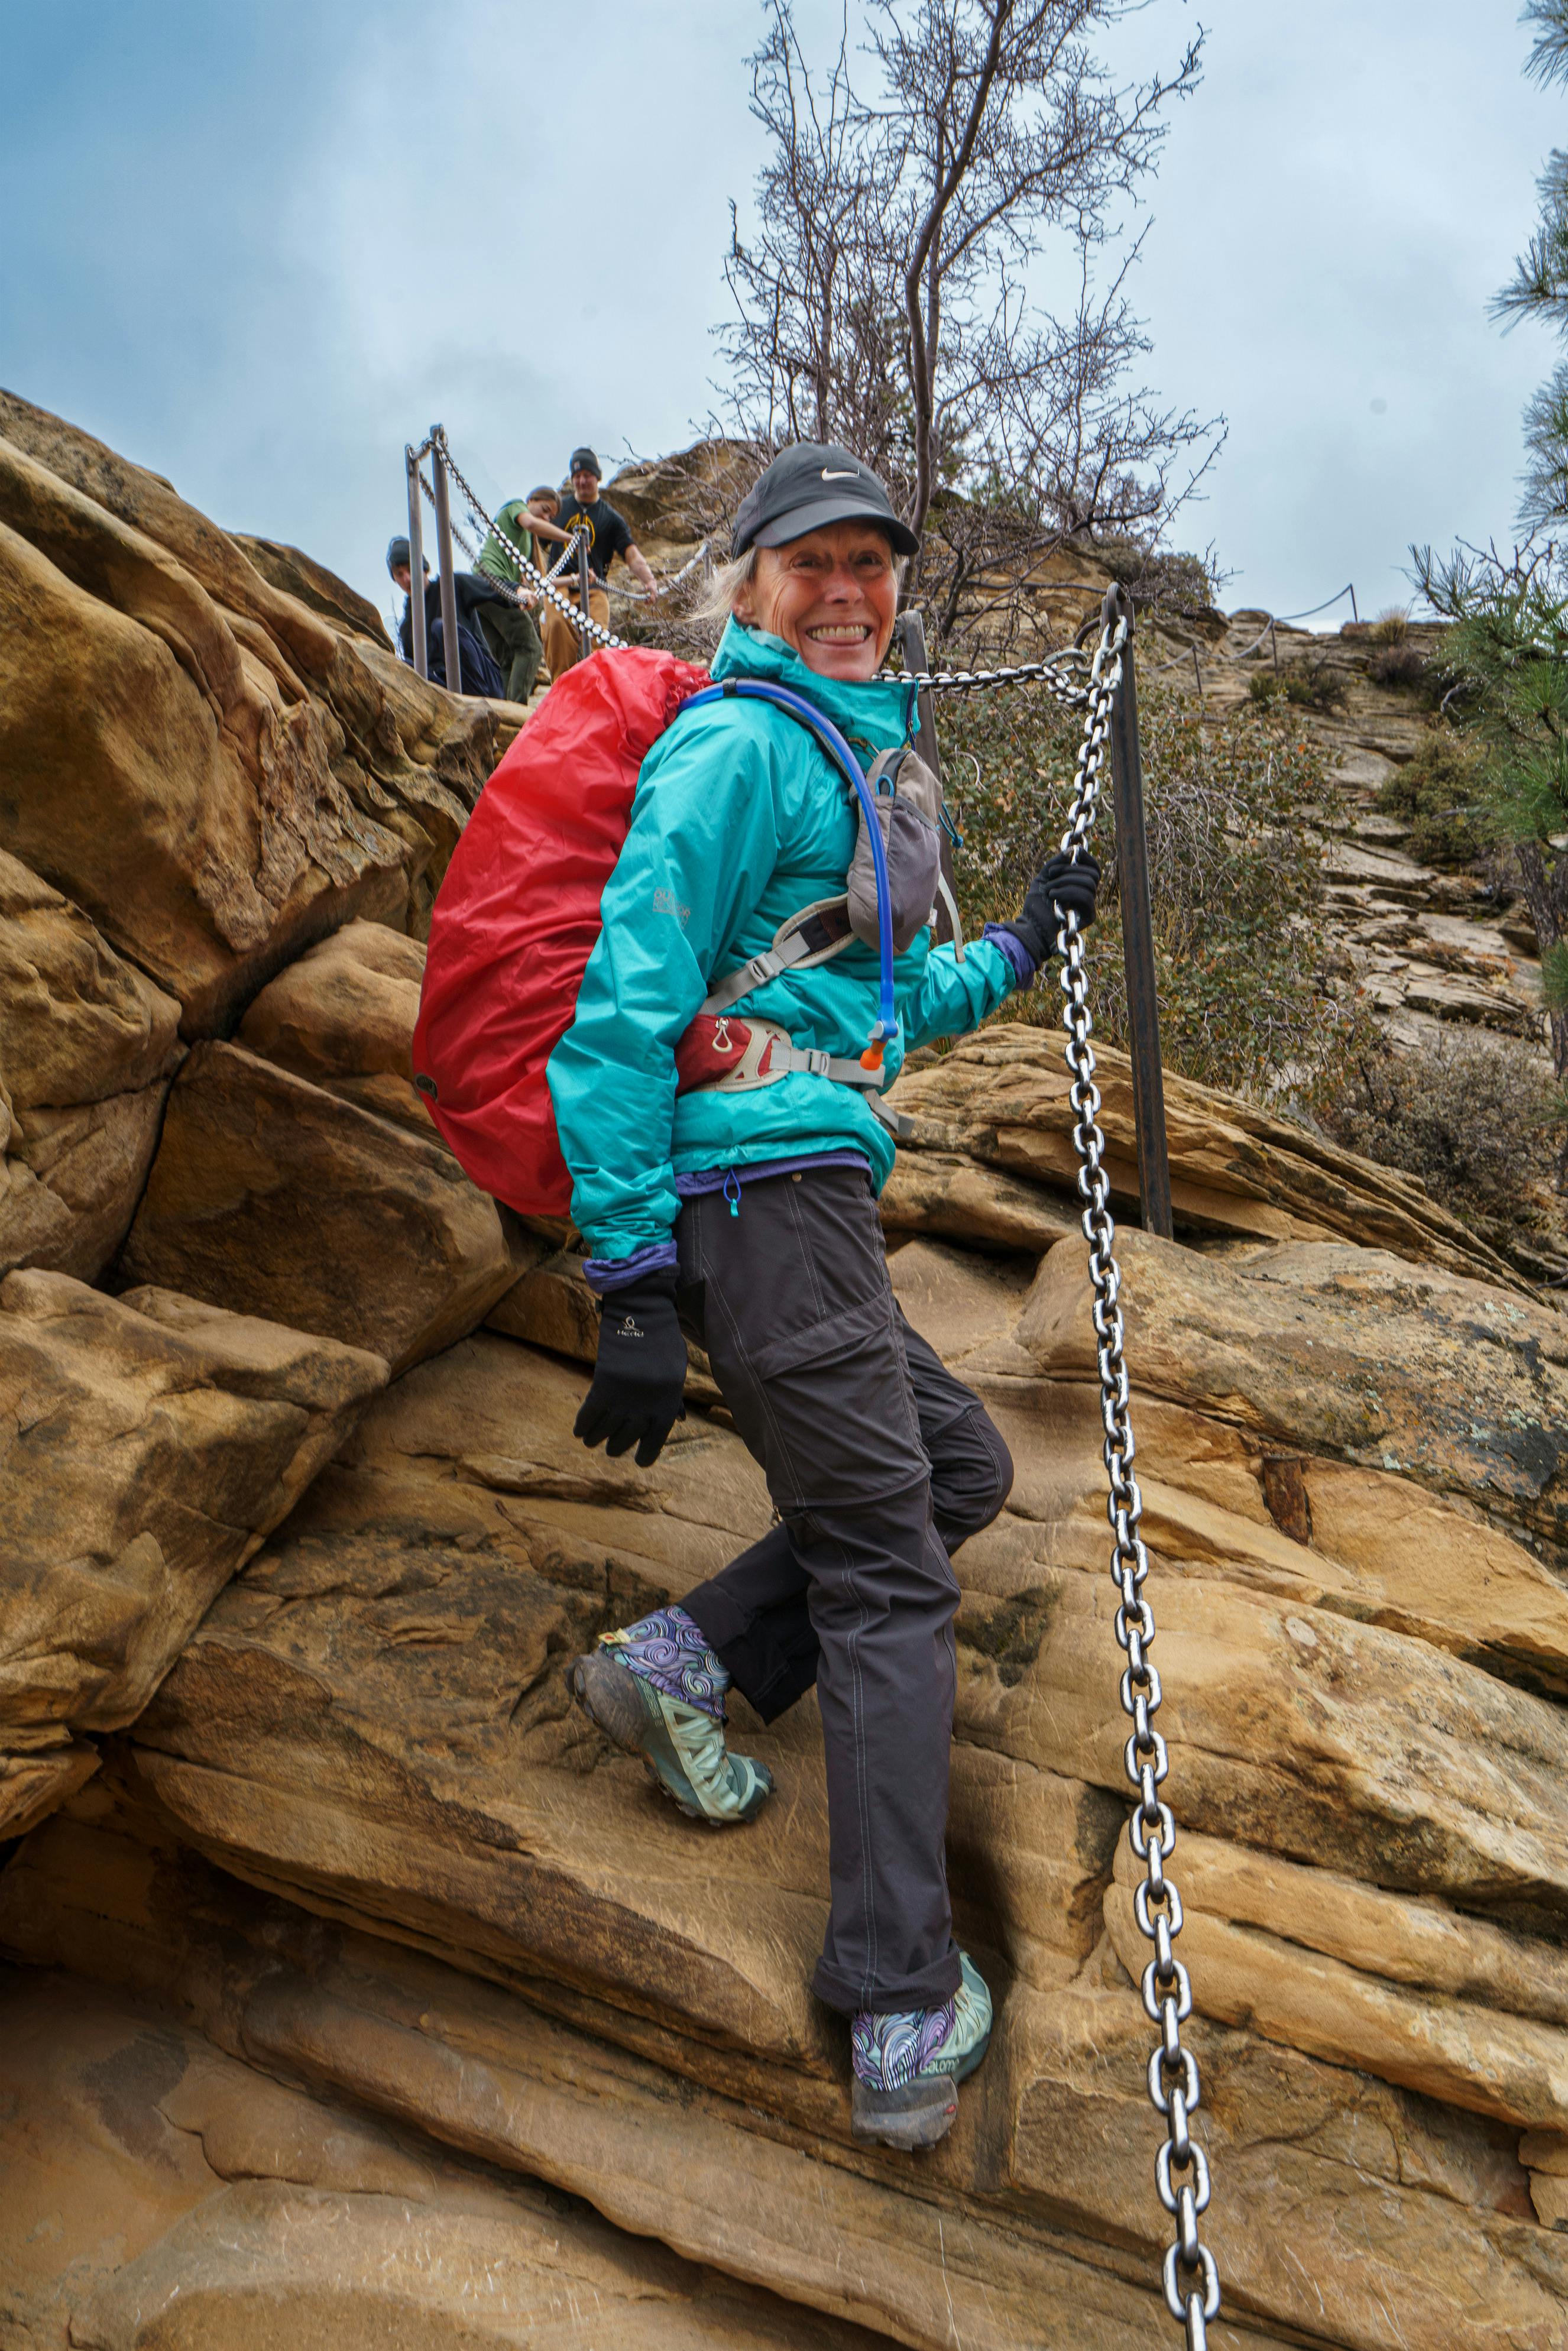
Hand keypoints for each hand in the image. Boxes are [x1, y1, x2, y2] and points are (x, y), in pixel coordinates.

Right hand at [573, 1271, 687, 1467]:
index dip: (645, 1455)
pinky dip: (583, 1424)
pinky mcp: (604, 1385)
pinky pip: (589, 1414)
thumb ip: (672, 1398)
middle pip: (625, 1440)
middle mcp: (645, 1406)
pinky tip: (579, 1430)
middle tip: (611, 1447)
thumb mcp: (676, 1373)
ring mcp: (624, 1398)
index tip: (639, 1461)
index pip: (654, 1443)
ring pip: (604, 1431)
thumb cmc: (663, 1343)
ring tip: (591, 1441)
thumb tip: (675, 1420)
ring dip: (596, 1439)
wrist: (643, 1314)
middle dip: (616, 1446)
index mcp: (666, 1404)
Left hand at [1004, 850, 1102, 968]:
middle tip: (1050, 877)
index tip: (1071, 853)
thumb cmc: (1036, 904)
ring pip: (1089, 884)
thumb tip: (1072, 851)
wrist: (1030, 928)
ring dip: (1065, 882)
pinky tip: (1054, 897)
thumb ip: (1057, 862)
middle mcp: (1088, 895)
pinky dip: (1068, 892)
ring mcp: (1089, 906)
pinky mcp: (1089, 917)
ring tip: (1049, 890)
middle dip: (1069, 870)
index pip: (1094, 868)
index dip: (1086, 857)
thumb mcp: (1044, 877)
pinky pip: (1087, 897)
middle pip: (1092, 874)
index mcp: (1080, 885)